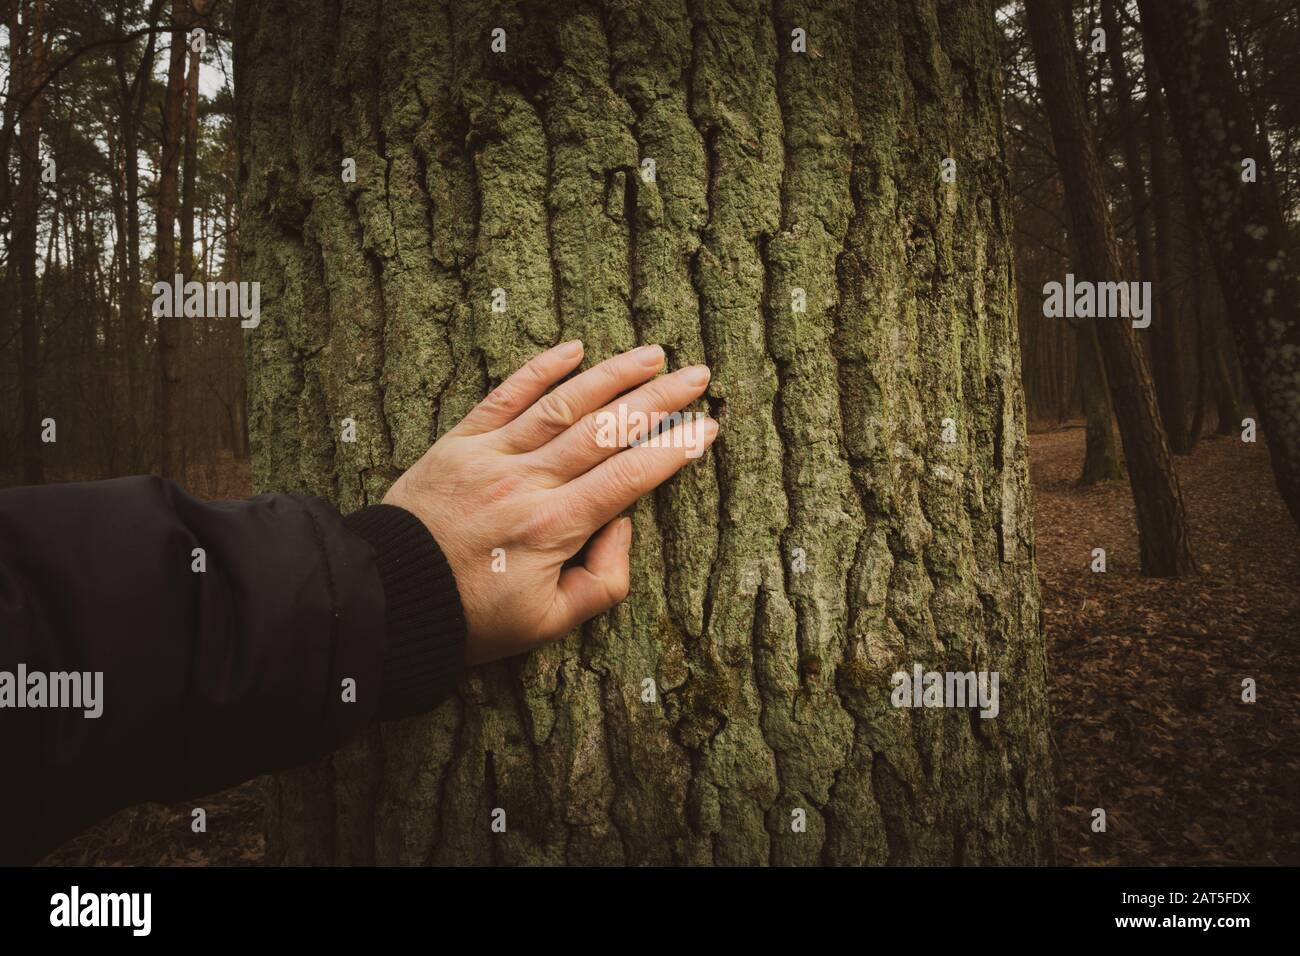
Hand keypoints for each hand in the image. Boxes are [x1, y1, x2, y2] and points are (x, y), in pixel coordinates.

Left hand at [382, 341, 716, 665]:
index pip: (628, 476)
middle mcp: (527, 481)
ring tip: (652, 354)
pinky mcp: (460, 442)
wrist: (386, 598)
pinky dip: (541, 369)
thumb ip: (603, 580)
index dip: (674, 450)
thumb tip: (621, 524)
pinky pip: (505, 396)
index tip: (707, 428)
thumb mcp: (549, 624)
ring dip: (612, 375)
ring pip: (563, 404)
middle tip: (698, 377)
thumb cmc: (471, 617)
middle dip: (658, 400)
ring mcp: (491, 455)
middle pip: (605, 429)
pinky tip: (574, 348)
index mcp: (552, 527)